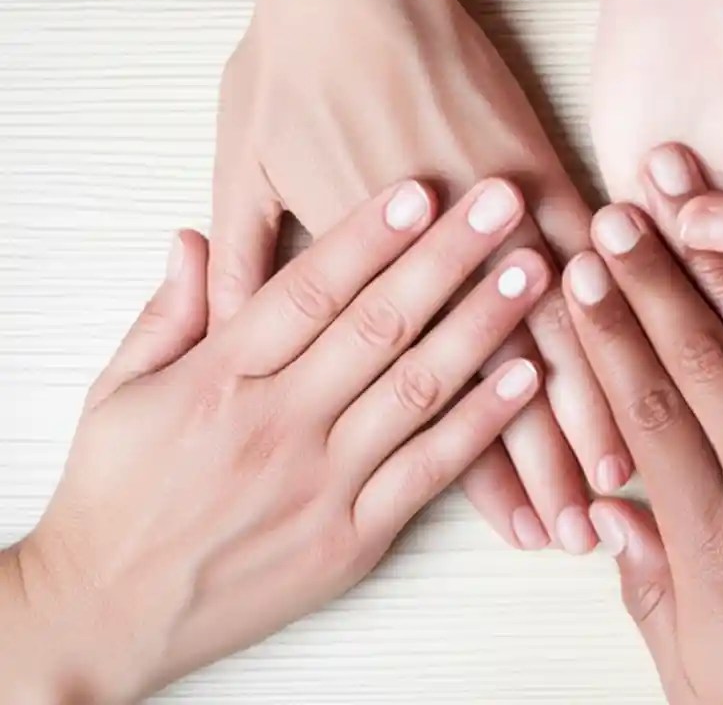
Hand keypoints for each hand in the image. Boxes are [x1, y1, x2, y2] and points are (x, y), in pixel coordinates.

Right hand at [0, 180, 547, 702]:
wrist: (111, 612)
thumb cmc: (117, 498)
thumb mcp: (117, 393)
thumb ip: (166, 313)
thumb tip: (192, 236)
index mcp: (221, 378)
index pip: (308, 289)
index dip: (369, 234)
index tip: (421, 188)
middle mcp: (279, 423)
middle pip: (379, 324)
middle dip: (448, 257)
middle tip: (504, 200)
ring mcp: (323, 482)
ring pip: (417, 388)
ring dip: (482, 326)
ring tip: (535, 272)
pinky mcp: (353, 538)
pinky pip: (429, 471)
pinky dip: (481, 424)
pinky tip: (526, 378)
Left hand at [214, 0, 623, 550]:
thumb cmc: (294, 69)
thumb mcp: (245, 170)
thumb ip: (252, 269)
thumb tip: (238, 347)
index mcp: (370, 270)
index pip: (437, 399)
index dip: (482, 473)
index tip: (515, 530)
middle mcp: (448, 257)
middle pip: (511, 385)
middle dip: (550, 469)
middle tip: (580, 534)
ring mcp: (510, 216)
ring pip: (563, 334)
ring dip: (595, 413)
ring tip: (622, 478)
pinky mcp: (547, 176)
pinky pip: (595, 265)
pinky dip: (618, 320)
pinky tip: (644, 362)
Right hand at [564, 147, 722, 703]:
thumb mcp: (697, 675)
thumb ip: (650, 587)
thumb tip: (610, 515)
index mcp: (717, 546)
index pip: (649, 408)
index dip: (611, 329)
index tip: (585, 269)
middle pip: (708, 358)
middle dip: (661, 270)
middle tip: (631, 201)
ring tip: (713, 195)